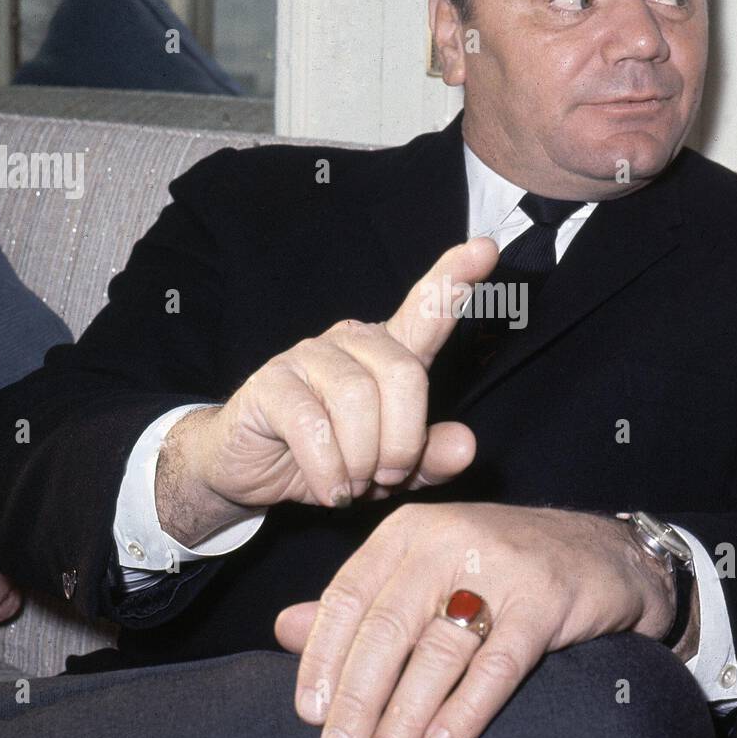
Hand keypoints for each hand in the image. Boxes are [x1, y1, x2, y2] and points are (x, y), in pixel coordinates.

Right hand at [155, 238, 499, 542]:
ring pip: (359, 400)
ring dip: (362, 460)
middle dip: (403, 441)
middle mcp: (352, 342)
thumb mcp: (389, 471)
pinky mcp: (271, 382)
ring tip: (351, 485)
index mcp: (389, 354)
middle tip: (385, 477)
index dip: (454, 279)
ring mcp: (308, 356)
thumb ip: (430, 458)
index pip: (427, 310)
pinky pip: (314, 428)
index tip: (486, 248)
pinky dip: (328, 471)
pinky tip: (328, 489)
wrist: (250, 470)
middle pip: (404, 375)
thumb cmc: (331, 460)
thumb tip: (466, 445)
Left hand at [273, 501, 677, 737]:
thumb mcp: (425, 568)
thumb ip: (359, 599)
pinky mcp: (545, 599)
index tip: (307, 713)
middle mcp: (449, 539)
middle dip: (357, 697)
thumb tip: (283, 629)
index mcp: (409, 530)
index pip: (349, 595)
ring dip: (405, 713)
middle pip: (388, 625)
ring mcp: (501, 567)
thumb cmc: (501, 567)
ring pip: (439, 648)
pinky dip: (468, 707)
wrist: (604, 553)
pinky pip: (498, 662)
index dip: (322, 658)